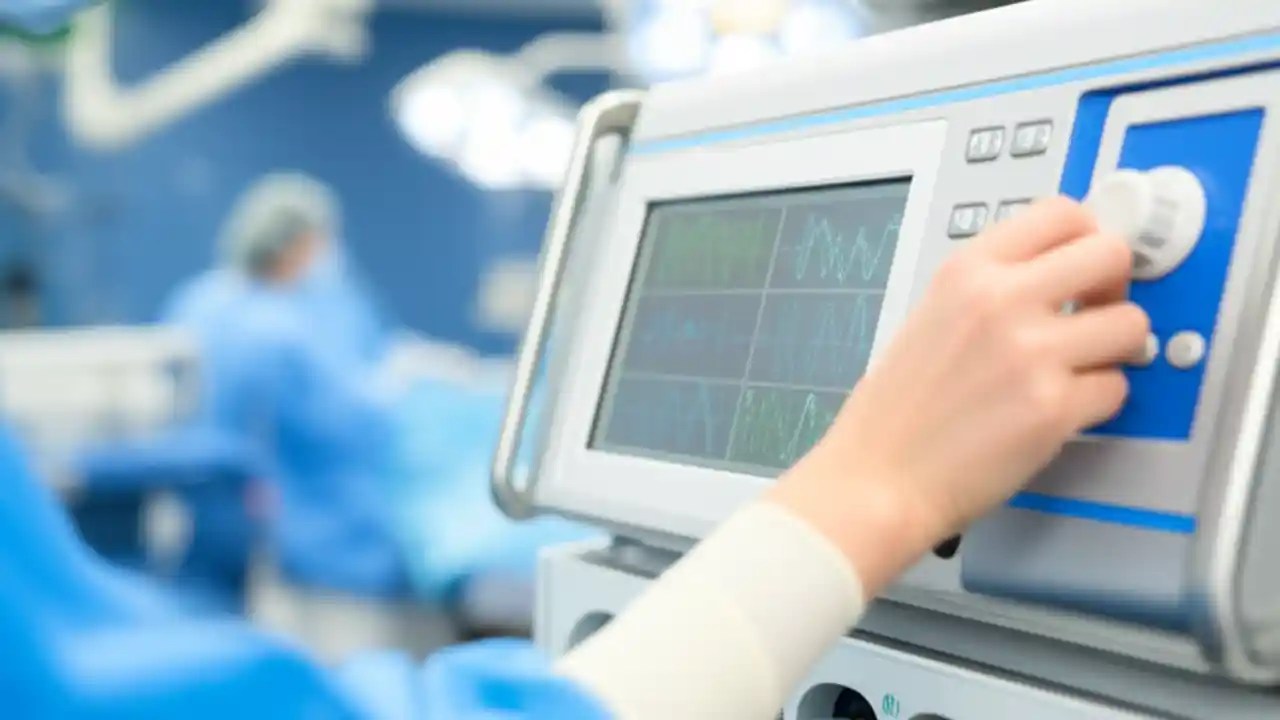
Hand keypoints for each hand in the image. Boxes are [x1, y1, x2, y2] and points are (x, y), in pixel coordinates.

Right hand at [767, 197, 1148, 595]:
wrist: (878, 478)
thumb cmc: (897, 412)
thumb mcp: (931, 316)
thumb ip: (992, 287)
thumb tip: (1059, 273)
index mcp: (966, 271)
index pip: (1061, 212)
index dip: (1088, 237)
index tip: (1086, 264)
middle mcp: (1000, 301)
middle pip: (1110, 253)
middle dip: (1115, 285)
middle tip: (1098, 311)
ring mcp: (1030, 354)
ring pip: (1131, 324)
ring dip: (1114, 349)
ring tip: (1076, 369)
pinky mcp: (1053, 408)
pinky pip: (1117, 387)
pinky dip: (1097, 401)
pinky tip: (1059, 410)